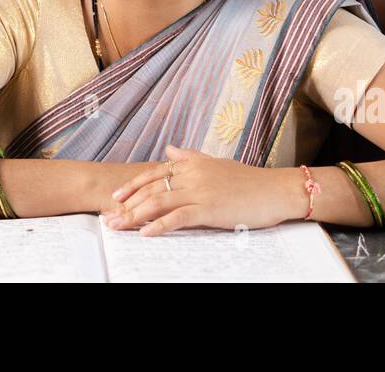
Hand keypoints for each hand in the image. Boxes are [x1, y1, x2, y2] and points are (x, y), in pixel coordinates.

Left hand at [103, 145, 301, 234]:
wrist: (275, 190)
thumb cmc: (249, 181)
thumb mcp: (216, 164)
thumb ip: (191, 156)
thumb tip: (169, 150)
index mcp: (193, 164)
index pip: (154, 173)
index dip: (132, 186)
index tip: (115, 198)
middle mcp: (192, 174)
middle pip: (151, 188)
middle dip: (127, 204)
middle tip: (108, 218)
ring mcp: (200, 190)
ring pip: (159, 201)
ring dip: (135, 216)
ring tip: (118, 227)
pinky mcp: (210, 208)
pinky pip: (179, 217)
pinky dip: (160, 225)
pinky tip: (146, 234)